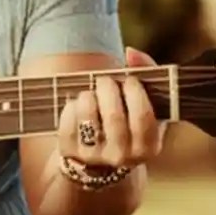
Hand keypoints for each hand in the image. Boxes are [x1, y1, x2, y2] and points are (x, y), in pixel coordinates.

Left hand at [57, 47, 165, 168]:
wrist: (97, 162)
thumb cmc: (125, 124)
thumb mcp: (142, 106)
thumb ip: (145, 74)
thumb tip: (131, 52)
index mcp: (148, 147)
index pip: (143, 116)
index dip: (134, 92)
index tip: (128, 80)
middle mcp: (122, 157)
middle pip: (114, 117)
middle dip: (107, 90)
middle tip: (104, 81)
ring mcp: (95, 158)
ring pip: (88, 119)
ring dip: (88, 97)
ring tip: (91, 93)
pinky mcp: (70, 153)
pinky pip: (68, 123)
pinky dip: (71, 107)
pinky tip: (78, 105)